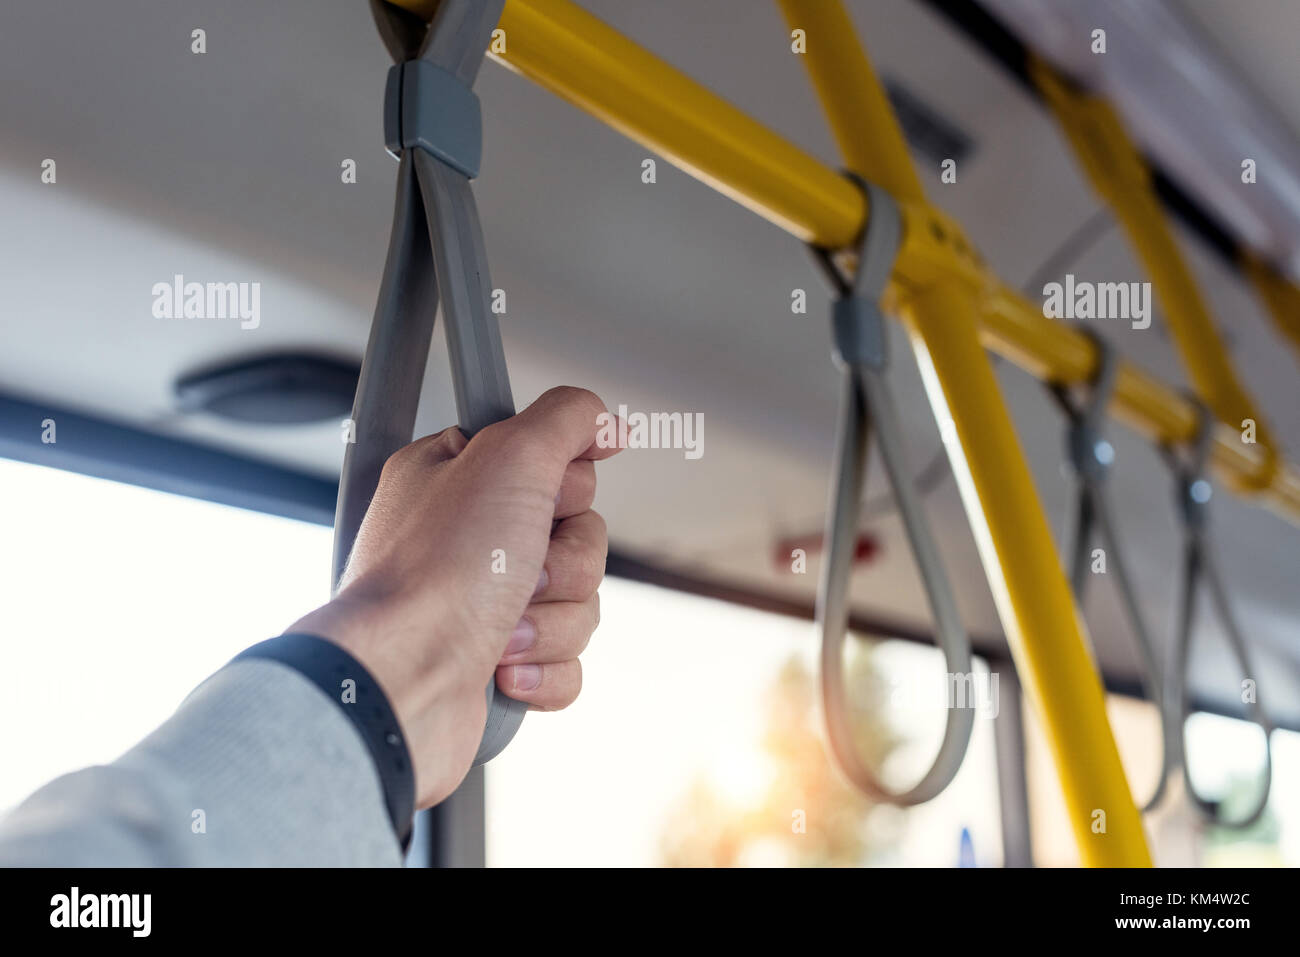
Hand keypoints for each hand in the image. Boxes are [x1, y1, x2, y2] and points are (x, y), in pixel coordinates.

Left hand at [288, 386, 620, 806]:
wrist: (403, 684)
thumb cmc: (437, 576)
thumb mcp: (509, 457)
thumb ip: (566, 419)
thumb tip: (604, 421)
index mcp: (455, 477)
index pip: (550, 461)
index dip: (562, 483)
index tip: (547, 497)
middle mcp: (466, 538)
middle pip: (579, 535)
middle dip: (564, 563)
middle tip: (520, 568)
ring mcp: (481, 604)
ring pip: (578, 602)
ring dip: (552, 621)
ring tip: (502, 628)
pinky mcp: (498, 664)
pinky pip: (567, 662)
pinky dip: (545, 668)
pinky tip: (503, 668)